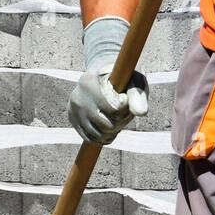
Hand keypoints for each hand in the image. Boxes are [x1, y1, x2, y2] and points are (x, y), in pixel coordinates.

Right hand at [69, 16, 148, 144]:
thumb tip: (141, 113)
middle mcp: (78, 97)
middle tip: (125, 111)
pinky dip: (104, 137)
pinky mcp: (73, 120)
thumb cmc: (122, 78)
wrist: (102, 76)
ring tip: (119, 119)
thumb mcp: (134, 81)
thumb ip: (138, 95)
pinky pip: (91, 139)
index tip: (125, 96)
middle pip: (107, 125)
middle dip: (122, 121)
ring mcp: (74, 110)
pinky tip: (111, 127)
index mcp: (90, 82)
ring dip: (115, 131)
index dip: (126, 107)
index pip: (114, 108)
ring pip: (100, 134)